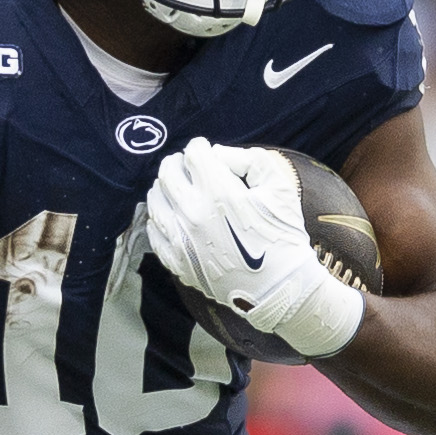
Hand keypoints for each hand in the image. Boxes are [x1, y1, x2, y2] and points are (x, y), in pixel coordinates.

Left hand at [145, 137, 362, 358]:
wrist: (279, 287)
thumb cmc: (282, 236)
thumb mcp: (281, 187)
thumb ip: (251, 160)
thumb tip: (218, 154)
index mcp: (218, 192)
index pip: (193, 154)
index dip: (199, 147)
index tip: (204, 150)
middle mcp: (192, 213)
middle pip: (167, 173)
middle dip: (177, 163)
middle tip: (186, 164)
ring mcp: (179, 239)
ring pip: (154, 200)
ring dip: (164, 188)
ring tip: (176, 188)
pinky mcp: (174, 260)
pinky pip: (153, 231)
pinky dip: (159, 217)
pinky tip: (171, 215)